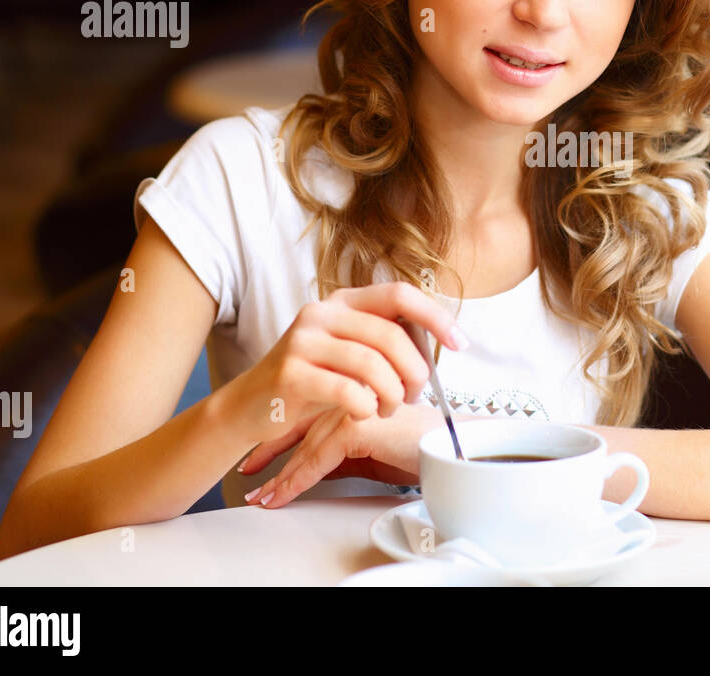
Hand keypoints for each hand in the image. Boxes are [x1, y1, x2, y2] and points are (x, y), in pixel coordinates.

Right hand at [221, 283, 467, 447]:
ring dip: (392, 394)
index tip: (460, 344)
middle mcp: (322, 313)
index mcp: (343, 301)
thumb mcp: (349, 351)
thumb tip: (441, 340)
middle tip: (414, 395)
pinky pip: (348, 391)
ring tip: (389, 408)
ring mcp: (303, 341)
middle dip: (415, 370)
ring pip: (372, 364)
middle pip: (391, 334)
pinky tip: (364, 414)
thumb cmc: (312, 382)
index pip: (400, 294)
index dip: (435, 317)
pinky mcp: (290, 374)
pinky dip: (367, 407)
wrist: (249, 407)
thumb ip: (385, 339)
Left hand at [240, 400, 449, 507]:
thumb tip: (314, 469)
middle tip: (249, 477)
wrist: (454, 448)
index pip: (309, 416)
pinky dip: (297, 480)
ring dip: (281, 475)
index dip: (281, 439)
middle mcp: (351, 398)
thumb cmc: (424, 448)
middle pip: (301, 429)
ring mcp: (353, 408)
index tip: (258, 458)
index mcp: (355, 398)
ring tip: (262, 497)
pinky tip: (281, 494)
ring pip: (306, 446)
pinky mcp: (358, 426)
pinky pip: (319, 459)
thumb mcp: (375, 453)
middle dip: (272, 455)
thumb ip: (346, 453)